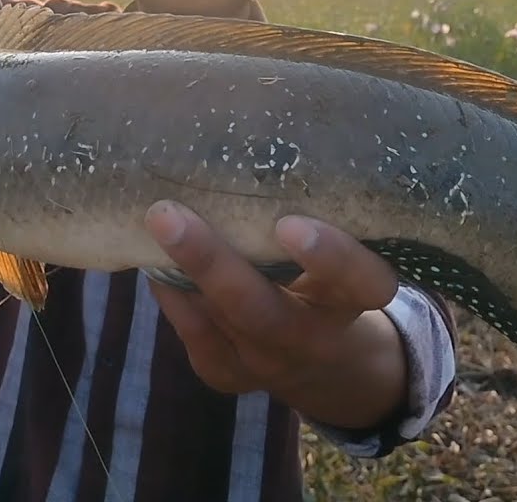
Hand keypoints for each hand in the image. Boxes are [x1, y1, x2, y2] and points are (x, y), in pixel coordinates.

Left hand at [143, 200, 409, 430]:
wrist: (320, 360)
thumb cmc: (326, 277)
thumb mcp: (337, 252)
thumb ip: (311, 211)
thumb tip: (245, 143)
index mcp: (354, 299)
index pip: (363, 283)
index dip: (331, 258)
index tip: (290, 224)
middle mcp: (314, 339)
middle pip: (265, 313)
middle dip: (214, 264)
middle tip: (170, 215)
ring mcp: (266, 364)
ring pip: (221, 322)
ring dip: (182, 270)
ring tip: (154, 221)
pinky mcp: (226, 373)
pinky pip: (193, 332)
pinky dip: (171, 291)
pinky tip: (153, 255)